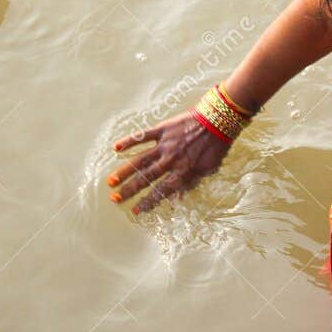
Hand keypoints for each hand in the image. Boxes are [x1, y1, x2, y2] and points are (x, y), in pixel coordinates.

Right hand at [108, 112, 229, 213]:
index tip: (135, 210)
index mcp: (183, 171)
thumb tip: (178, 199)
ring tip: (112, 181)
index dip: (148, 202)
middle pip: (147, 178)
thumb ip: (191, 183)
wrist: (220, 120)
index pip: (162, 191)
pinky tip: (116, 148)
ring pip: (141, 160)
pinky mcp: (163, 129)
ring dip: (125, 171)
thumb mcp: (208, 170)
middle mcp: (171, 160)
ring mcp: (166, 144)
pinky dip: (129, 141)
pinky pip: (143, 135)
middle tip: (115, 198)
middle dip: (130, 190)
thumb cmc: (216, 147)